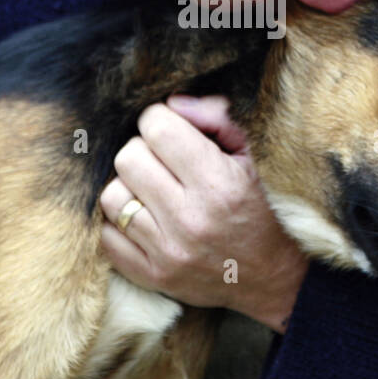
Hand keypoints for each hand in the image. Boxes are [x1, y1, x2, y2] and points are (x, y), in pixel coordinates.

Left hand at [99, 93, 308, 332]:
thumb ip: (215, 119)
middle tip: (164, 163)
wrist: (270, 277)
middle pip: (128, 158)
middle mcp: (190, 219)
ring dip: (130, 187)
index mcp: (218, 184)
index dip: (161, 121)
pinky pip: (107, 237)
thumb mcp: (250, 156)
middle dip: (144, 151)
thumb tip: (171, 102)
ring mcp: (167, 253)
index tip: (173, 132)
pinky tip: (144, 219)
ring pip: (112, 196)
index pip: (157, 128)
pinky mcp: (151, 277)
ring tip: (153, 192)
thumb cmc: (261, 207)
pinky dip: (120, 224)